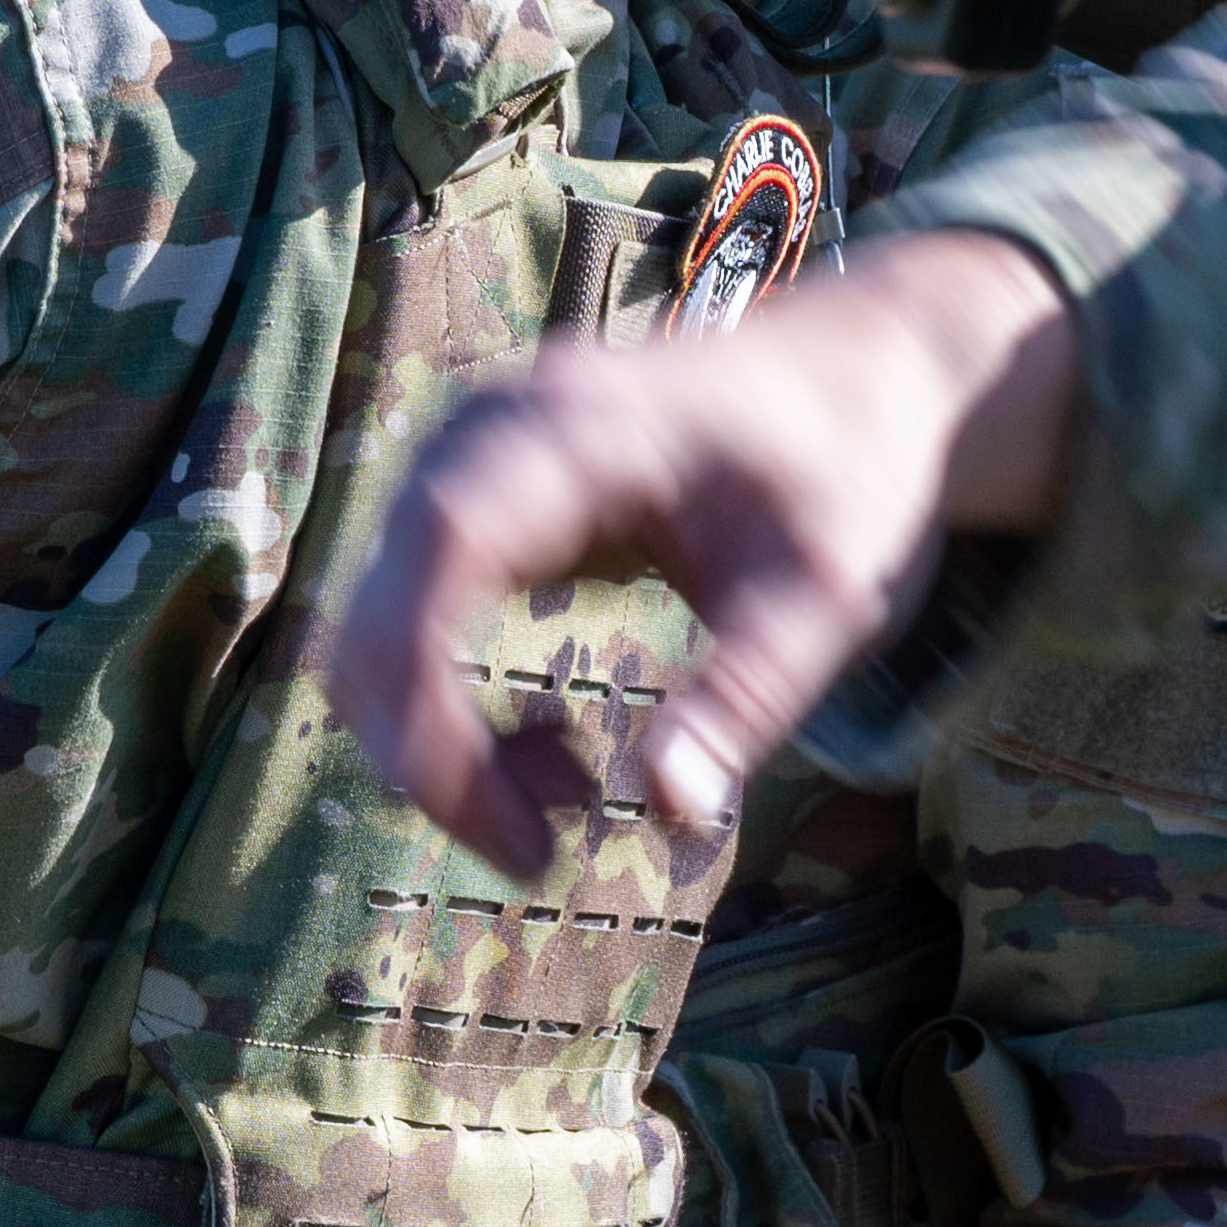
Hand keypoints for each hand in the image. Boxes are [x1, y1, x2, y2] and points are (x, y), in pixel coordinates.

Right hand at [319, 228, 1084, 874]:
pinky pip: (402, 606)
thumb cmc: (848, 474)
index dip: (423, 673)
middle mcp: (493, 424)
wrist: (853, 374)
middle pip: (383, 593)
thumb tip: (672, 809)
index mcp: (584, 427)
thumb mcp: (833, 594)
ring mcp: (466, 450)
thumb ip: (753, 692)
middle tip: (536, 852)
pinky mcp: (466, 488)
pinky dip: (444, 696)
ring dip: (435, 730)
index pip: (448, 537)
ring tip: (567, 788)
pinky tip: (547, 735)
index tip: (478, 806)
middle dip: (428, 744)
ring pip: (373, 613)